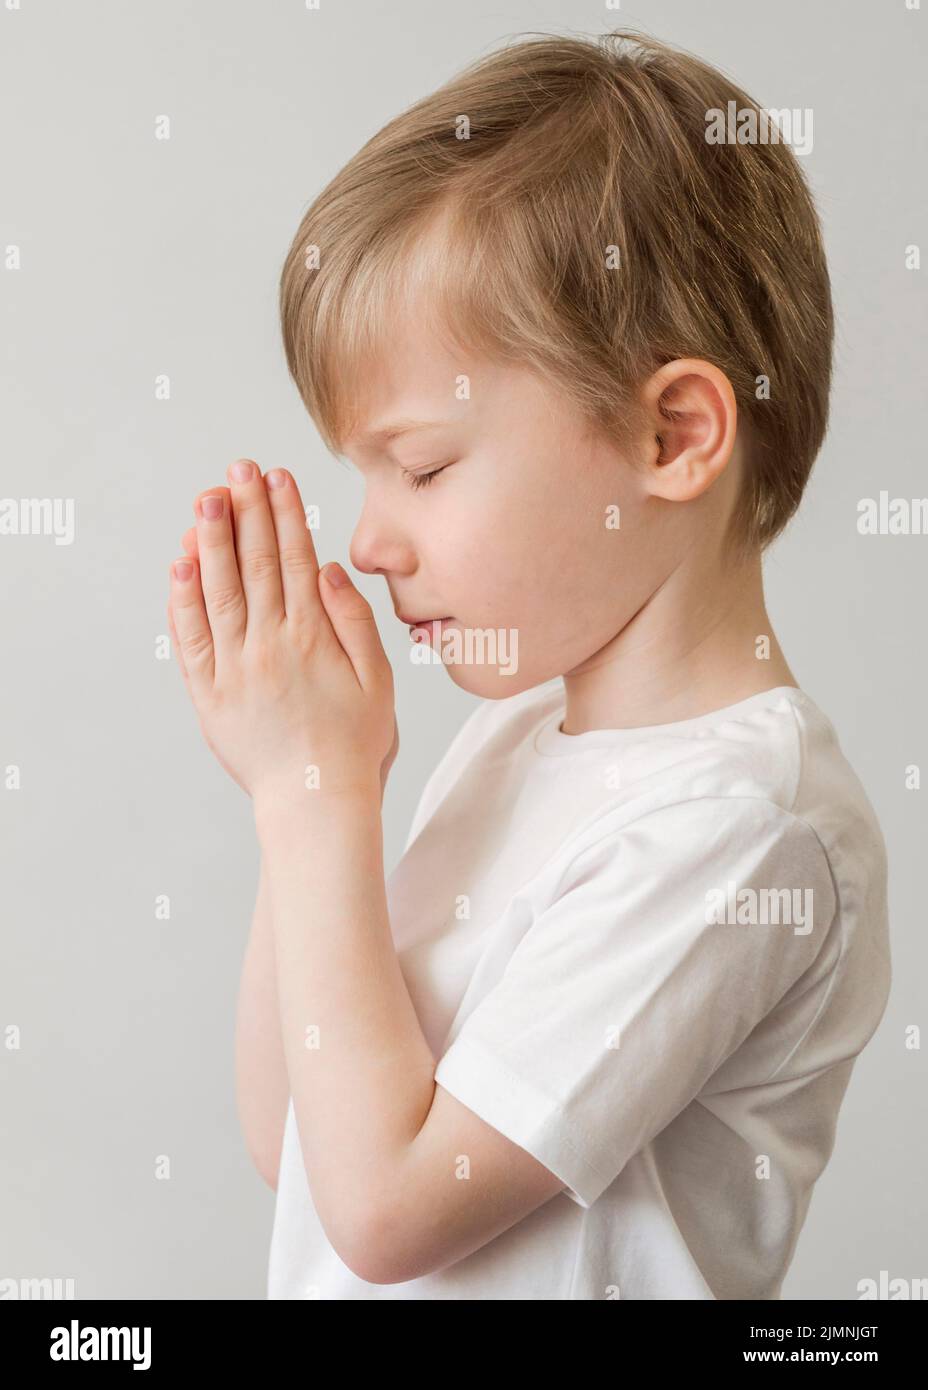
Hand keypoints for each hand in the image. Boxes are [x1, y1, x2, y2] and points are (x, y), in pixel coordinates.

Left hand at [167, 461, 395, 804]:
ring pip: (218, 590)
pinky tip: (181, 564)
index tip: (276, 478)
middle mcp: (269, 645)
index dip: (284, 514)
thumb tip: (326, 570)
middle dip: (246, 510)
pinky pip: (190, 637)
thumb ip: (354, 622)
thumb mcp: (378, 681)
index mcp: (313, 638)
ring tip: (207, 499)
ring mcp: (234, 668)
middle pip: (254, 563)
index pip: (293, 559)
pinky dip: (182, 598)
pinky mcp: (209, 693)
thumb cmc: (355, 746)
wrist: (316, 803)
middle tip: (238, 469)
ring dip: (211, 540)